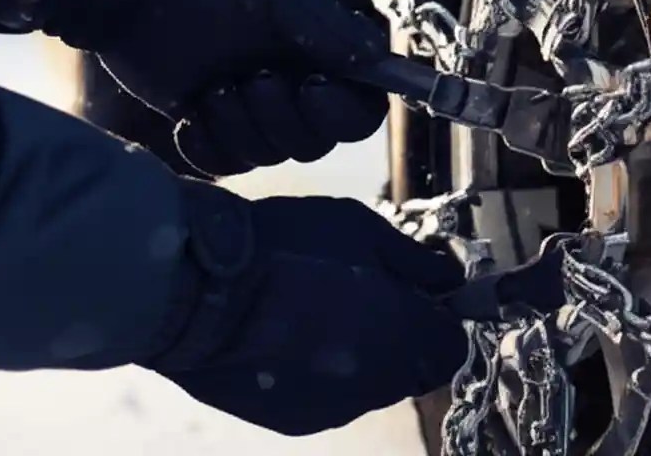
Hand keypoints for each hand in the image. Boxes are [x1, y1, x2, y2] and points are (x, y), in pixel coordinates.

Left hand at [34, 0, 387, 176]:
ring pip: (271, 155)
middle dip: (282, 119)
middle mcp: (292, 84)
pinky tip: (189, 114)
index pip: (361, 107)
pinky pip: (226, 164)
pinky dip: (208, 145)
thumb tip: (375, 62)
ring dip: (240, 125)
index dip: (345, 112)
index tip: (312, 88)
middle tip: (249, 79)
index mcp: (319, 50)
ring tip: (211, 87)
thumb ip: (326, 26)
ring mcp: (249, 108)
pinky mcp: (209, 125)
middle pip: (318, 142)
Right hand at [150, 192, 468, 435]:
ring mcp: (335, 409)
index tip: (417, 292)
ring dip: (360, 356)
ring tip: (317, 312)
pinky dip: (319, 372)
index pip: (453, 346)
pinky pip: (326, 398)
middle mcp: (378, 384)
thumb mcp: (361, 230)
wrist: (198, 291)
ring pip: (369, 386)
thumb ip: (415, 260)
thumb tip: (446, 277)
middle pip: (413, 369)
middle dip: (402, 336)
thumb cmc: (286, 248)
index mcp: (406, 337)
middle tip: (364, 295)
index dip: (439, 317)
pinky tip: (286, 338)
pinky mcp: (293, 421)